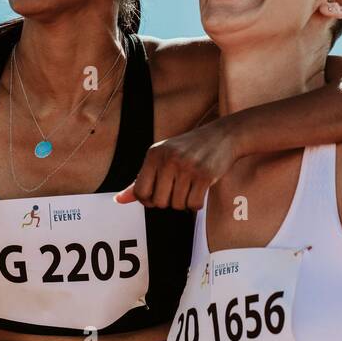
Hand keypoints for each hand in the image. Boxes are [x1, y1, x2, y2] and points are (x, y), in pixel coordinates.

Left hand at [114, 119, 236, 210]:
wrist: (222, 136)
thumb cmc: (189, 149)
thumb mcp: (162, 158)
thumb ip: (141, 180)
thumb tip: (118, 200)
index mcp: (154, 154)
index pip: (140, 192)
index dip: (148, 200)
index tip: (159, 194)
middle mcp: (168, 159)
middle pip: (159, 202)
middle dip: (168, 201)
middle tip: (177, 189)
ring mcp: (187, 167)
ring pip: (177, 205)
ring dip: (184, 202)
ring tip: (190, 187)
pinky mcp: (204, 175)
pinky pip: (194, 205)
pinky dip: (196, 204)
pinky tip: (199, 190)